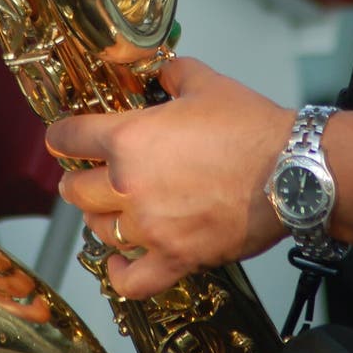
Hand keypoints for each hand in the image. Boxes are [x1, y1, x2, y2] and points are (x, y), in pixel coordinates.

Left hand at [45, 57, 292, 299]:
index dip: (61, 134)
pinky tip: (118, 261)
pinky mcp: (176, 258)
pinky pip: (130, 280)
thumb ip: (171, 73)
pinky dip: (118, 272)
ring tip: (111, 207)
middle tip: (88, 171)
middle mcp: (129, 185)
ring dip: (99, 216)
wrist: (291, 170)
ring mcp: (150, 227)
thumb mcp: (204, 81)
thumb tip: (160, 72)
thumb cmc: (250, 127)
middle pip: (75, 188)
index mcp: (129, 138)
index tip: (61, 137)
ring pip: (97, 229)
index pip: (71, 136)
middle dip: (77, 177)